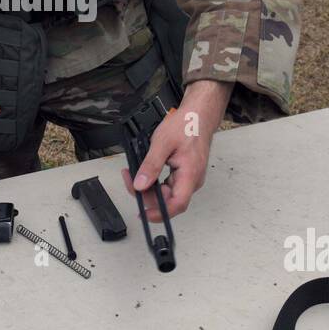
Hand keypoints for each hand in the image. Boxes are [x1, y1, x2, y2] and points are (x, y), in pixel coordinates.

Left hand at [120, 80, 230, 220]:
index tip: (144, 214)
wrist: (198, 115)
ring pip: (166, 193)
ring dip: (149, 187)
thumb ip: (151, 165)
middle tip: (130, 180)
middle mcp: (192, 180)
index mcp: (190, 174)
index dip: (161, 213)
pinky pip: (167, 184)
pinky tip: (145, 172)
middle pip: (168, 200)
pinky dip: (154, 181)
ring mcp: (189, 178)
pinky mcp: (184, 174)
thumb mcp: (162, 142)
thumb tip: (140, 184)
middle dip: (147, 195)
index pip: (178, 204)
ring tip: (133, 173)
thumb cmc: (187, 125)